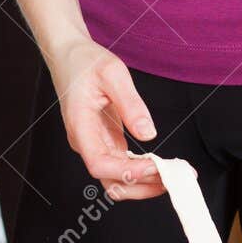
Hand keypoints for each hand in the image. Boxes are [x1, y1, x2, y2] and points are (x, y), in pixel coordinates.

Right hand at [49, 37, 163, 200]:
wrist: (68, 56)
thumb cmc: (85, 62)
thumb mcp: (112, 73)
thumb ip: (130, 103)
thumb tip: (149, 134)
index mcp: (80, 127)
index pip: (100, 165)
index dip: (128, 172)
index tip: (155, 167)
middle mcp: (85, 142)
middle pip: (110, 181)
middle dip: (142, 186)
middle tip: (173, 177)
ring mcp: (94, 144)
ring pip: (117, 179)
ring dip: (144, 183)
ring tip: (172, 175)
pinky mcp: (104, 141)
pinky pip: (122, 166)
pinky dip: (141, 171)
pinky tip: (160, 166)